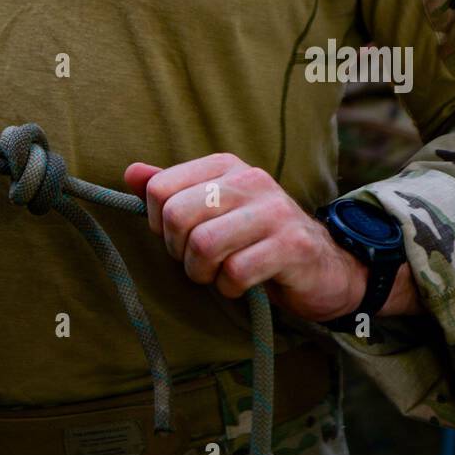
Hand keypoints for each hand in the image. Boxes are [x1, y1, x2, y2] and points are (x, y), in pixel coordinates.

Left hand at [125, 152, 377, 322]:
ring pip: (204, 245)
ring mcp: (273, 211)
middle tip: (197, 261)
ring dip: (202, 273)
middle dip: (178, 251)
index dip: (157, 224)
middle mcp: (249, 179)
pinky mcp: (291, 246)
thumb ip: (172, 189)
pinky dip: (230, 288)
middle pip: (177, 216)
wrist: (324, 266)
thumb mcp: (214, 208)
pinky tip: (242, 285)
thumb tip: (130, 173)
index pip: (160, 189)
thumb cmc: (257, 237)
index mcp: (224, 166)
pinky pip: (236, 273)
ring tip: (217, 274)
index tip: (178, 237)